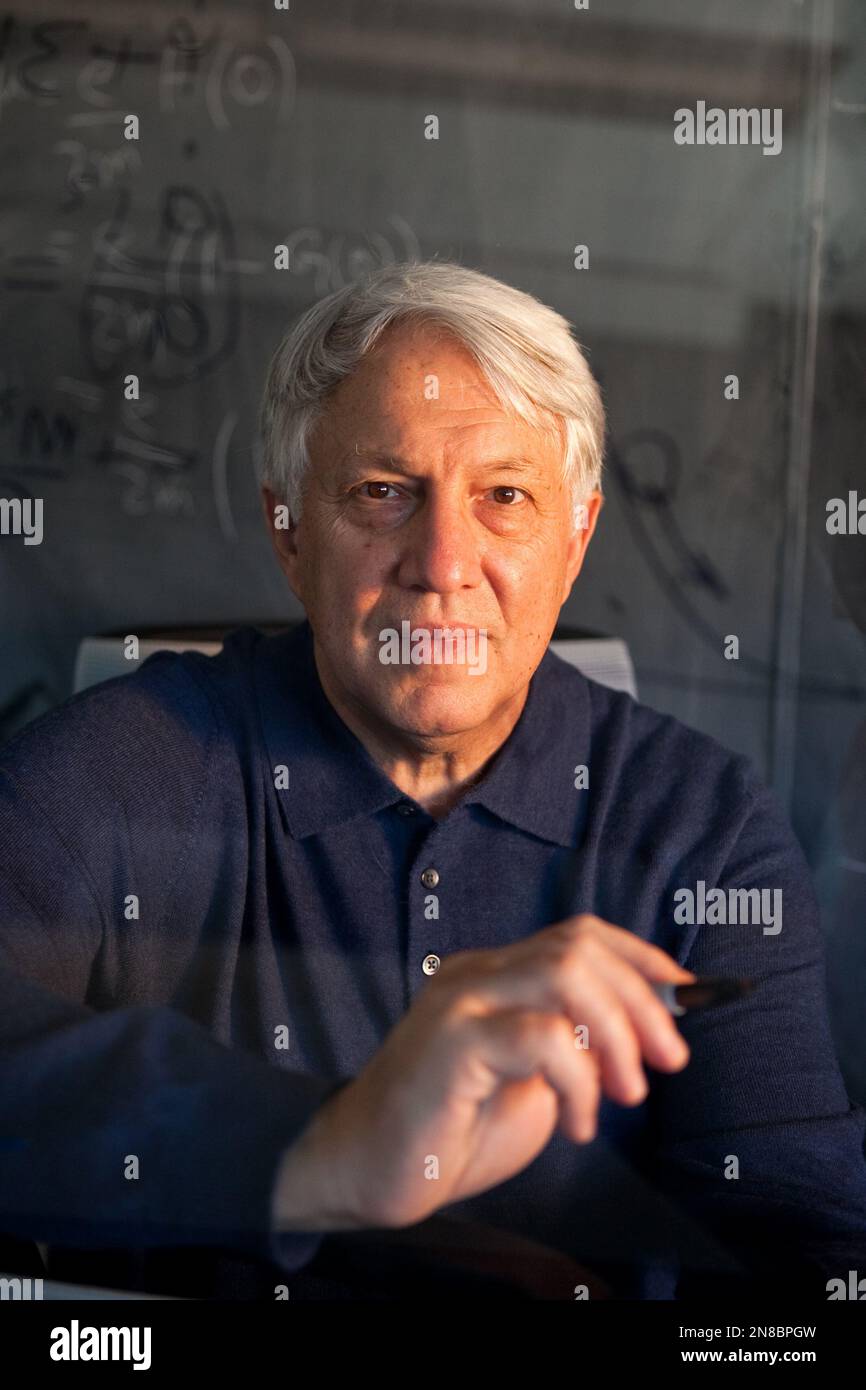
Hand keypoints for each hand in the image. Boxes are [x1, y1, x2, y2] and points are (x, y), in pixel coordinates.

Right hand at [273, 914, 694, 1232]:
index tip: (686, 994)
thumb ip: (576, 1048)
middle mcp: (478, 973)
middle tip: (667, 1062)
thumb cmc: (452, 1129)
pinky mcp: (450, 1042)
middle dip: (641, 1000)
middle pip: (580, 947)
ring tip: (626, 1094)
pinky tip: (577, 1122)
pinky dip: (578, 1081)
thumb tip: (649, 1033)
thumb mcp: (533, 1082)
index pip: (579, 934)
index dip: (640, 956)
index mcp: (497, 974)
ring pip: (564, 973)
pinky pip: (539, 1036)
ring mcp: (460, 1000)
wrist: (366, 1168)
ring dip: (616, 1034)